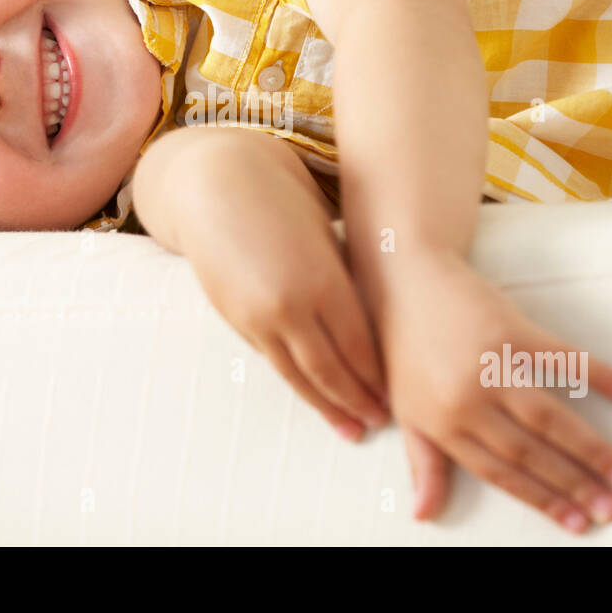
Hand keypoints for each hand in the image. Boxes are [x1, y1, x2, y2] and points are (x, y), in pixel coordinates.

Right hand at [182, 150, 390, 440]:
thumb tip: (365, 328)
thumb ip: (340, 284)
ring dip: (325, 405)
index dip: (376, 376)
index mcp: (323, 280)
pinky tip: (310, 392)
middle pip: (330, 370)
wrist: (216, 185)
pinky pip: (269, 358)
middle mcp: (291, 305)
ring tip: (349, 427)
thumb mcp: (323, 239)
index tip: (395, 396)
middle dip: (356, 400)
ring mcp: (257, 316)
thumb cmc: (281, 200)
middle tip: (378, 422)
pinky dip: (293, 379)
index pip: (359, 345)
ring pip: (296, 374)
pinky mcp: (234, 318)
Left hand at [374, 250, 611, 532]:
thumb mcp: (406, 411)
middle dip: (576, 485)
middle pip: (530, 451)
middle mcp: (467, 399)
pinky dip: (595, 373)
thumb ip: (423, 464)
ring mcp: (490, 363)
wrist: (404, 281)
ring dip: (591, 448)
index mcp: (443, 424)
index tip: (578, 524)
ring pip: (548, 416)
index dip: (542, 501)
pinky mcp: (510, 328)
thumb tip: (424, 516)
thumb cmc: (404, 350)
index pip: (501, 473)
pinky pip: (560, 357)